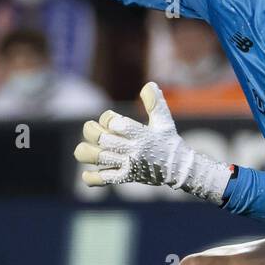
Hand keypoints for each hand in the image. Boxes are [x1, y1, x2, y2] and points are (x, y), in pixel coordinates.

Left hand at [74, 82, 232, 203]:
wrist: (178, 169)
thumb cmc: (168, 141)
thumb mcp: (164, 121)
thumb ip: (155, 103)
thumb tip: (149, 84)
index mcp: (141, 134)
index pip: (114, 122)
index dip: (106, 118)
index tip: (109, 119)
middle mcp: (133, 150)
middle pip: (101, 138)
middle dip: (91, 131)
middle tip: (92, 129)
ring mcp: (128, 165)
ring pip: (98, 158)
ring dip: (86, 152)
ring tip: (87, 148)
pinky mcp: (125, 178)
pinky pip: (103, 179)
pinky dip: (91, 177)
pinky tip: (88, 172)